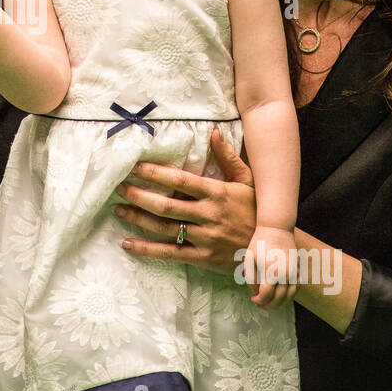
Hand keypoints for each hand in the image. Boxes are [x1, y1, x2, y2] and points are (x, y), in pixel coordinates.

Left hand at [114, 128, 256, 272]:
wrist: (272, 249)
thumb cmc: (257, 211)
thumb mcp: (249, 181)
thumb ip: (229, 157)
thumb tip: (214, 132)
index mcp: (218, 193)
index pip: (181, 180)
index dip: (155, 173)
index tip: (134, 166)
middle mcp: (209, 215)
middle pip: (166, 204)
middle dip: (139, 195)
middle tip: (118, 187)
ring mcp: (205, 238)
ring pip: (164, 227)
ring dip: (138, 218)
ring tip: (118, 209)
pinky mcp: (203, 258)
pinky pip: (170, 253)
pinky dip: (147, 249)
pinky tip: (127, 243)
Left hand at [243, 225, 297, 309]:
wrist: (277, 228)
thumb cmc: (260, 243)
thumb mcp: (249, 259)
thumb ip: (250, 278)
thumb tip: (256, 292)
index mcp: (271, 271)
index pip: (266, 295)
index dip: (259, 300)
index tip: (253, 299)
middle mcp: (285, 273)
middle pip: (279, 299)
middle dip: (269, 305)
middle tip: (260, 305)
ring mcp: (294, 272)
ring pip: (290, 296)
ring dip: (280, 304)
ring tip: (270, 304)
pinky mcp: (299, 270)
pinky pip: (296, 288)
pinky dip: (289, 295)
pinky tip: (280, 296)